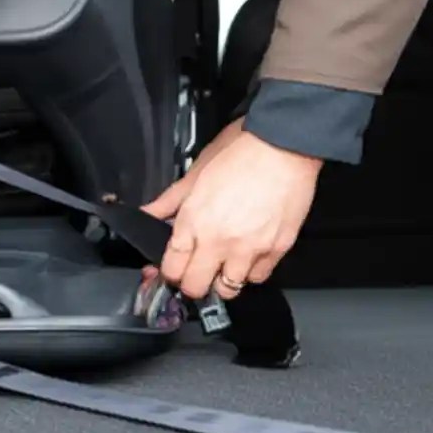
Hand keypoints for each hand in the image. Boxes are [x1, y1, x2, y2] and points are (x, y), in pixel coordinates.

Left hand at [140, 129, 321, 299]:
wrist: (285, 144)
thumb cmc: (240, 150)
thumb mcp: (196, 172)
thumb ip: (169, 201)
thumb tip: (147, 214)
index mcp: (194, 221)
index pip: (172, 268)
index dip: (168, 273)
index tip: (172, 270)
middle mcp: (219, 241)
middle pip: (196, 287)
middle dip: (191, 283)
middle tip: (195, 271)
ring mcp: (249, 249)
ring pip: (228, 289)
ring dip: (222, 280)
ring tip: (223, 264)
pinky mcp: (277, 250)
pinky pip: (258, 277)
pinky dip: (250, 271)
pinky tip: (247, 255)